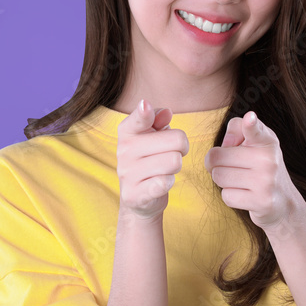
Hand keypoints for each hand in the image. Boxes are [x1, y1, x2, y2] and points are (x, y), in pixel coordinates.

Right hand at [116, 99, 189, 220]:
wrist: (138, 196)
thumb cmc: (149, 159)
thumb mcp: (153, 135)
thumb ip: (158, 119)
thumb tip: (166, 112)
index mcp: (127, 132)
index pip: (140, 116)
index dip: (147, 112)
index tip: (147, 108)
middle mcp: (124, 150)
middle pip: (176, 139)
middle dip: (181, 148)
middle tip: (171, 154)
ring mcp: (128, 173)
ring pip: (175, 161)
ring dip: (176, 166)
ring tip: (165, 169)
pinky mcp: (135, 194)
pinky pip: (165, 182)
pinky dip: (169, 181)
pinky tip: (161, 183)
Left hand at [204, 111, 305, 230]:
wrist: (283, 202)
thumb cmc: (260, 166)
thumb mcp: (255, 142)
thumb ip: (237, 130)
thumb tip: (225, 144)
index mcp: (267, 141)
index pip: (255, 129)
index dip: (250, 124)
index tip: (250, 117)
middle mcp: (269, 160)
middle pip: (216, 157)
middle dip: (215, 163)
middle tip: (230, 167)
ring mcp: (267, 182)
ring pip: (218, 176)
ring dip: (223, 180)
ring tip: (240, 180)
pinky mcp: (262, 202)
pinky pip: (226, 196)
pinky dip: (231, 195)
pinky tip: (245, 194)